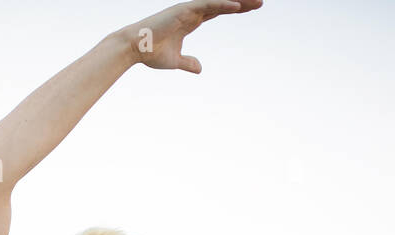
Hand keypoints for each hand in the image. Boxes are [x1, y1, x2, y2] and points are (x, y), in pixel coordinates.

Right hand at [122, 0, 260, 72]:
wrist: (134, 48)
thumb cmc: (150, 53)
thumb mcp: (175, 60)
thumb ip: (188, 62)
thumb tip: (200, 68)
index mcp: (190, 20)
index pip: (217, 11)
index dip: (234, 8)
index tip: (250, 7)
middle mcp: (191, 12)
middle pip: (222, 4)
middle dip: (242, 2)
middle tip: (261, 2)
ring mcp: (188, 9)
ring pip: (218, 2)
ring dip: (238, 1)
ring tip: (257, 1)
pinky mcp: (184, 10)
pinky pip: (208, 5)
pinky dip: (223, 4)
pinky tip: (239, 5)